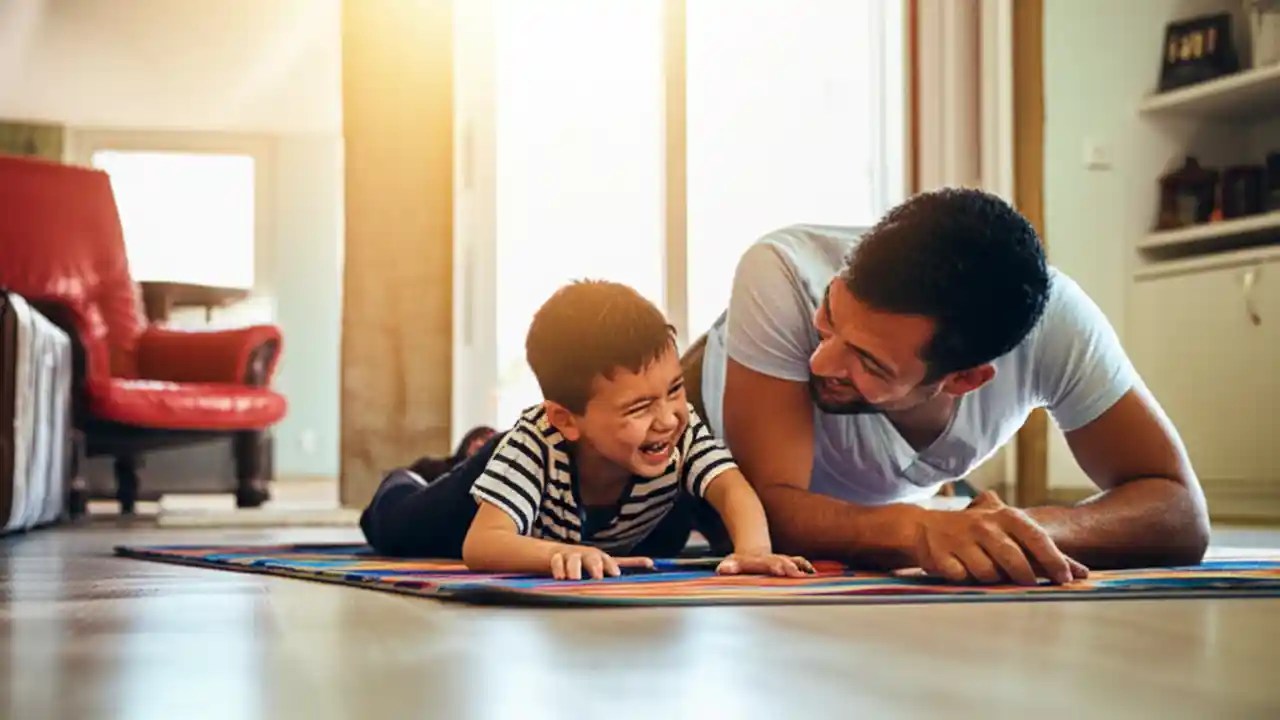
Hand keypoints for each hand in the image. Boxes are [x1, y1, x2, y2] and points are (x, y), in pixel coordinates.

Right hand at [549, 546, 653, 580]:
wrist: (553, 552)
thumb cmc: (583, 561)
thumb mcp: (603, 562)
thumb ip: (626, 564)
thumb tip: (650, 563)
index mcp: (600, 557)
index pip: (610, 560)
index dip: (612, 566)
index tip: (616, 575)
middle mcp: (586, 554)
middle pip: (592, 557)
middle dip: (595, 566)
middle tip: (597, 577)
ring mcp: (570, 555)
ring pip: (573, 558)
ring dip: (574, 568)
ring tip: (574, 579)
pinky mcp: (555, 558)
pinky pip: (556, 561)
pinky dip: (558, 568)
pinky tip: (560, 578)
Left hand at [716, 549, 815, 577]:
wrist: (751, 549)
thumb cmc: (741, 562)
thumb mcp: (730, 563)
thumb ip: (728, 567)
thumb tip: (722, 569)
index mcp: (755, 561)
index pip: (764, 563)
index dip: (772, 566)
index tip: (780, 569)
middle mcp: (769, 560)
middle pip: (780, 561)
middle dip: (788, 566)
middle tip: (796, 571)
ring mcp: (779, 560)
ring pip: (791, 561)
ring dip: (799, 567)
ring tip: (809, 573)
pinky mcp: (786, 562)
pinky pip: (797, 563)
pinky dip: (804, 567)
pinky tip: (812, 573)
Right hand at [915, 491, 1089, 585]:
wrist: (924, 527)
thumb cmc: (978, 532)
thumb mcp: (1008, 531)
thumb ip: (1044, 552)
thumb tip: (1082, 574)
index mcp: (1005, 516)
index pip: (1036, 538)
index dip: (1053, 560)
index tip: (1066, 580)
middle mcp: (984, 525)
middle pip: (1014, 561)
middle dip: (1024, 577)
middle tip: (1026, 584)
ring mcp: (960, 539)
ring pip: (988, 575)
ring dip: (991, 580)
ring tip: (984, 570)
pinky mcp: (940, 555)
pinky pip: (963, 579)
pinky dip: (966, 579)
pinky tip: (962, 569)